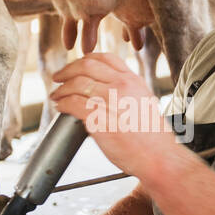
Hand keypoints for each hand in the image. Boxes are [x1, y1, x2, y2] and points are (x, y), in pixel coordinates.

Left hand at [49, 53, 182, 183]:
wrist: (158, 156)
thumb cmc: (153, 137)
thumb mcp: (145, 103)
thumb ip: (128, 92)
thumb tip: (106, 90)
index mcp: (133, 80)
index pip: (105, 58)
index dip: (85, 59)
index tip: (75, 66)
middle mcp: (122, 86)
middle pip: (86, 66)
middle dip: (67, 70)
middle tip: (58, 77)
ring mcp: (110, 101)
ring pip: (76, 84)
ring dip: (61, 89)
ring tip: (56, 95)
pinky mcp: (99, 119)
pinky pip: (73, 104)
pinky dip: (62, 104)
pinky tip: (59, 107)